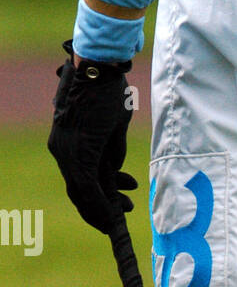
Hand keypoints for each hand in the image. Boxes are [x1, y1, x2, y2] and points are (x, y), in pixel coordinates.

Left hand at [48, 42, 137, 233]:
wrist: (100, 70)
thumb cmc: (108, 90)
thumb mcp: (113, 126)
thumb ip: (112, 150)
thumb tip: (114, 170)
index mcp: (67, 143)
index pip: (77, 179)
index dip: (94, 198)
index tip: (113, 207)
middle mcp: (61, 149)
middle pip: (77, 190)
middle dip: (100, 208)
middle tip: (120, 216)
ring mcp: (67, 151)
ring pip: (81, 191)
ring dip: (104, 206)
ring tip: (125, 212)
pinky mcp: (79, 151)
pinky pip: (88, 185)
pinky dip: (102, 201)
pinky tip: (117, 210)